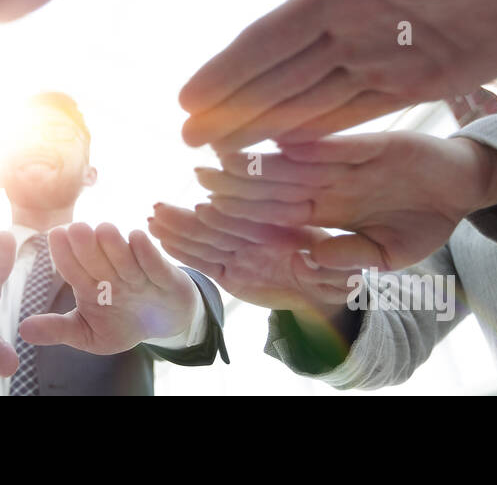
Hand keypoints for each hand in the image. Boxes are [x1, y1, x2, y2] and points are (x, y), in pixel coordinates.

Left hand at [18, 222, 198, 354]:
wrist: (166, 324)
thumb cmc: (124, 325)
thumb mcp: (89, 335)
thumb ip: (59, 330)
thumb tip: (22, 331)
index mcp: (89, 285)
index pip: (72, 268)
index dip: (64, 254)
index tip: (55, 235)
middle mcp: (112, 273)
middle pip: (96, 258)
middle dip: (86, 245)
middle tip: (76, 229)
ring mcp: (138, 273)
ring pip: (123, 257)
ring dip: (114, 245)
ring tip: (104, 230)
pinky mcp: (165, 275)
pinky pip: (154, 262)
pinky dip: (146, 252)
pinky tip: (137, 238)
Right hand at [149, 202, 349, 314]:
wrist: (323, 290)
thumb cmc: (337, 276)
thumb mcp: (343, 274)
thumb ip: (336, 265)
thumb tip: (316, 258)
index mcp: (285, 229)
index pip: (255, 215)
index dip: (231, 209)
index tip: (207, 205)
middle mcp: (258, 236)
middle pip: (220, 223)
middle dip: (188, 217)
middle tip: (160, 206)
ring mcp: (241, 252)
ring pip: (206, 238)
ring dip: (178, 227)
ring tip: (152, 216)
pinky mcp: (230, 272)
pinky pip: (204, 260)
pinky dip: (183, 250)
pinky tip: (161, 239)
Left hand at [192, 135, 496, 270]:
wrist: (464, 185)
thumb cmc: (425, 221)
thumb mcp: (390, 253)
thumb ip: (352, 256)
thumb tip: (312, 258)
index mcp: (327, 210)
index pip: (278, 214)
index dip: (247, 213)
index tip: (210, 214)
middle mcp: (329, 183)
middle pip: (276, 185)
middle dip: (239, 183)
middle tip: (199, 175)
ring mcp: (346, 162)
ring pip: (295, 161)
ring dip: (261, 159)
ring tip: (224, 154)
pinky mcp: (370, 142)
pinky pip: (334, 142)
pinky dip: (308, 141)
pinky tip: (279, 138)